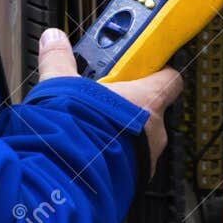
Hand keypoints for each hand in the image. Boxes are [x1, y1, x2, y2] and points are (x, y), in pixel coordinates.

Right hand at [35, 28, 183, 176]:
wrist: (67, 183)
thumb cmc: (76, 133)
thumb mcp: (61, 84)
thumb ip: (60, 59)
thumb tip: (54, 40)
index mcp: (147, 100)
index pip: (169, 77)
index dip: (154, 70)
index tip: (136, 65)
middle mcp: (155, 130)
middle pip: (149, 108)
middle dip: (126, 103)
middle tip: (100, 96)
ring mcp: (147, 158)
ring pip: (139, 137)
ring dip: (120, 131)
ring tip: (88, 125)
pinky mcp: (133, 181)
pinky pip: (129, 161)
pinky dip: (113, 154)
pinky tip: (89, 150)